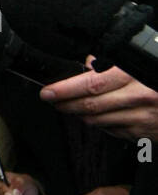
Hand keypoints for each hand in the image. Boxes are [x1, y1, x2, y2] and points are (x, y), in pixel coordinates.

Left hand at [41, 63, 157, 142]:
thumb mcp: (146, 60)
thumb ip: (116, 60)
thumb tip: (89, 60)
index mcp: (137, 76)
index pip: (92, 84)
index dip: (66, 90)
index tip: (48, 91)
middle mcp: (139, 98)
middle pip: (90, 106)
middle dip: (65, 104)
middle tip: (50, 99)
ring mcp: (142, 119)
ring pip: (98, 121)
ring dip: (78, 114)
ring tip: (67, 106)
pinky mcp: (145, 134)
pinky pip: (112, 131)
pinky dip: (99, 123)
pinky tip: (93, 115)